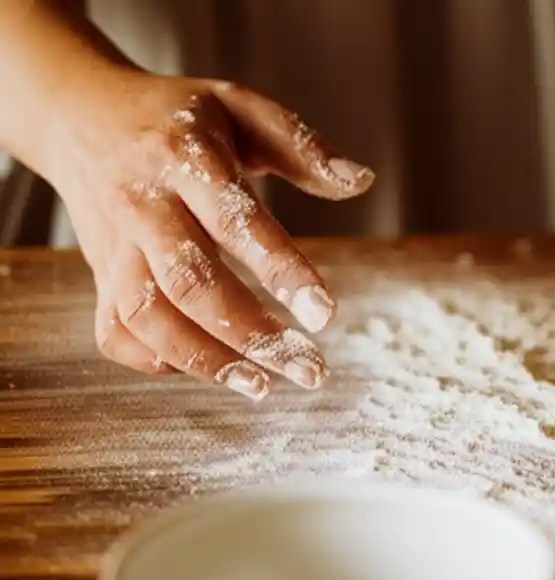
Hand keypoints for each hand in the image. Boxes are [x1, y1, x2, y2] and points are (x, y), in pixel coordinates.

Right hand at [39, 69, 373, 399]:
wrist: (79, 114)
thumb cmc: (179, 117)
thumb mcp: (240, 107)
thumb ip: (302, 145)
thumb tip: (362, 181)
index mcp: (185, 159)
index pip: (236, 221)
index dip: (282, 271)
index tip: (325, 314)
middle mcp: (144, 206)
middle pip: (191, 283)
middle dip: (252, 335)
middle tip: (310, 370)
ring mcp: (115, 244)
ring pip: (148, 315)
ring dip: (206, 360)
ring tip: (264, 386)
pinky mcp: (99, 273)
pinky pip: (114, 328)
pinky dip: (153, 359)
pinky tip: (208, 369)